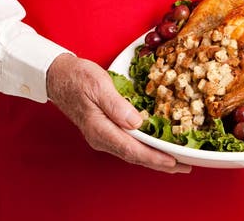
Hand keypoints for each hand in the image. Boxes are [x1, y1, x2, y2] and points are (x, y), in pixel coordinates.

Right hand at [46, 53, 190, 174]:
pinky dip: (143, 148)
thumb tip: (137, 122)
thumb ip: (117, 105)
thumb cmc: (77, 77)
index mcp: (100, 129)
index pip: (132, 149)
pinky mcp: (104, 130)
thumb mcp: (98, 84)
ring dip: (153, 158)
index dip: (154, 157)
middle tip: (184, 167)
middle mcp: (101, 138)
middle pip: (134, 156)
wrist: (59, 76)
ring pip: (131, 152)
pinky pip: (127, 144)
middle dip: (160, 163)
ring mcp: (102, 136)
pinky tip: (153, 146)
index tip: (174, 162)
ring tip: (175, 161)